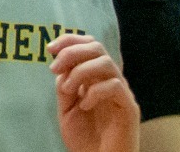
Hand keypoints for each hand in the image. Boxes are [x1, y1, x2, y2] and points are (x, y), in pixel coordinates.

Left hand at [48, 33, 138, 151]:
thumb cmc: (85, 139)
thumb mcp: (66, 108)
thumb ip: (64, 87)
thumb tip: (61, 67)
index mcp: (96, 78)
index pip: (89, 45)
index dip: (70, 40)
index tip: (49, 48)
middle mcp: (111, 81)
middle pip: (97, 48)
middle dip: (71, 52)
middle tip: (54, 68)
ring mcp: (122, 94)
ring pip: (106, 63)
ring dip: (81, 71)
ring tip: (69, 90)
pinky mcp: (129, 109)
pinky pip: (115, 86)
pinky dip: (95, 91)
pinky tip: (85, 105)